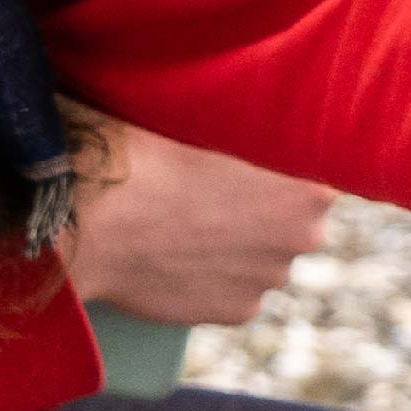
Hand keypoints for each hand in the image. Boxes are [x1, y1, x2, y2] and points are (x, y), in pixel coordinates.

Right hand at [61, 121, 338, 325]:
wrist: (91, 213)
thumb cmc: (142, 145)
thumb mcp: (207, 111)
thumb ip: (248, 118)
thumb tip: (255, 99)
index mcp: (310, 178)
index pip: (319, 167)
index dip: (283, 160)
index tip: (251, 154)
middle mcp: (305, 234)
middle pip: (297, 218)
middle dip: (265, 207)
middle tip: (213, 188)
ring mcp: (271, 277)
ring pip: (264, 256)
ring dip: (238, 244)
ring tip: (186, 222)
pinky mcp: (237, 311)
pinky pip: (236, 289)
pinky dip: (214, 276)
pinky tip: (178, 254)